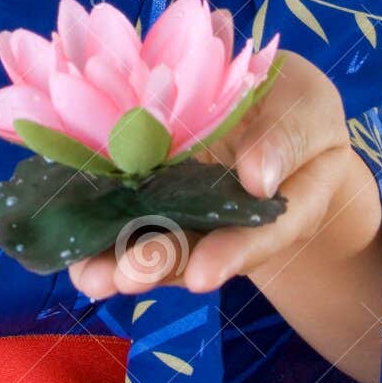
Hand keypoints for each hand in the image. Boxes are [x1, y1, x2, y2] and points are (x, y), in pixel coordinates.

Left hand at [67, 47, 378, 299]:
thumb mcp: (310, 116)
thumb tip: (258, 177)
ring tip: (91, 277)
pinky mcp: (152, 192)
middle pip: (196, 249)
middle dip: (160, 263)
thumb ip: (289, 141)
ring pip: (155, 239)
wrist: (268, 105)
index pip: (257, 236)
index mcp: (278, 207)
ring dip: (120, 260)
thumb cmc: (298, 111)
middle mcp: (225, 220)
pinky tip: (72, 245)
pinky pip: (126, 211)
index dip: (230, 254)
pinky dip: (100, 229)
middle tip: (128, 277)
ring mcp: (185, 209)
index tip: (203, 276)